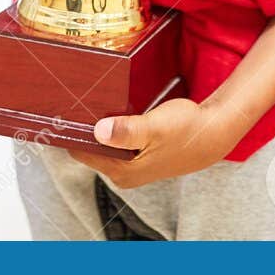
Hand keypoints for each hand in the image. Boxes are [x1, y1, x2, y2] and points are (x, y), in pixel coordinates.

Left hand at [67, 97, 247, 190]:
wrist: (214, 134)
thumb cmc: (187, 129)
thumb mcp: (155, 127)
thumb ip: (127, 130)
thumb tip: (98, 131)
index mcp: (123, 171)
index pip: (81, 152)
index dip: (70, 132)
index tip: (60, 110)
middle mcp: (123, 174)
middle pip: (89, 150)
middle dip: (82, 128)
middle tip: (73, 99)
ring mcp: (131, 167)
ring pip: (102, 145)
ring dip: (96, 127)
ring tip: (87, 102)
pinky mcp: (139, 158)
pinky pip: (114, 143)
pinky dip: (109, 128)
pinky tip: (109, 111)